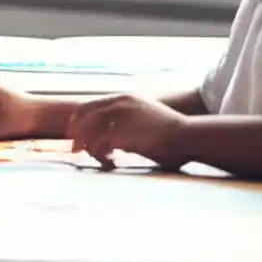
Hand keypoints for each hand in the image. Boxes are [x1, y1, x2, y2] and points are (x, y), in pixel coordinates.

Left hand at [65, 94, 187, 170]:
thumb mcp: (145, 116)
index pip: (90, 106)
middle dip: (77, 134)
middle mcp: (120, 104)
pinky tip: (110, 163)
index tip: (72, 133)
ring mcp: (122, 117)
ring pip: (91, 132)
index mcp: (124, 98)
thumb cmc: (170, 132)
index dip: (78, 120)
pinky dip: (101, 156)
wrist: (188, 135)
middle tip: (74, 150)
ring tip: (99, 159)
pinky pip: (101, 145)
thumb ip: (127, 120)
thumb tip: (110, 134)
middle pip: (85, 117)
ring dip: (90, 148)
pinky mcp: (125, 132)